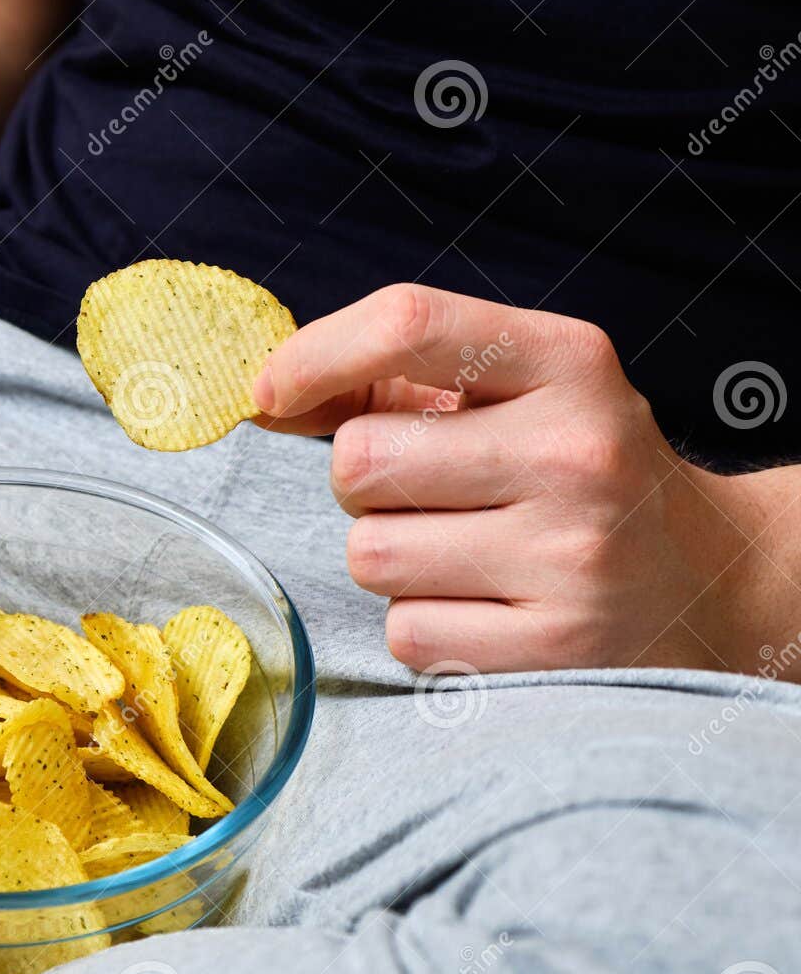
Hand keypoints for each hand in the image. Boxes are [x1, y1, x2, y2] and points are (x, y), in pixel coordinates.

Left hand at [254, 284, 794, 675]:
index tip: (270, 394)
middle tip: (422, 491)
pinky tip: (483, 605)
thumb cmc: (571, 471)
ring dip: (388, 556)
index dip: (312, 356)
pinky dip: (421, 622)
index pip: (408, 322)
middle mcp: (578, 452)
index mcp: (567, 361)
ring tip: (461, 549)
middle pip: (360, 458)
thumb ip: (389, 377)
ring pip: (369, 553)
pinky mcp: (555, 650)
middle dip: (361, 481)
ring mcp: (571, 556)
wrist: (707, 579)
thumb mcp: (513, 390)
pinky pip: (404, 631)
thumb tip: (267, 398)